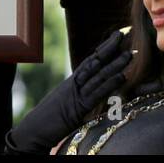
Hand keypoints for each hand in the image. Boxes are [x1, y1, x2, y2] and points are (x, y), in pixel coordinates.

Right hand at [6, 30, 130, 153]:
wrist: (34, 129)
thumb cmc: (49, 119)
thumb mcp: (66, 103)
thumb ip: (79, 95)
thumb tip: (92, 93)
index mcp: (73, 81)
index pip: (91, 60)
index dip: (103, 48)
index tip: (116, 36)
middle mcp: (75, 83)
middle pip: (94, 61)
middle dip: (110, 48)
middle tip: (124, 34)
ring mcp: (77, 93)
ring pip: (98, 75)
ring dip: (115, 64)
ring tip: (129, 54)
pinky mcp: (79, 107)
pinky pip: (97, 93)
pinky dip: (110, 84)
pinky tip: (122, 77)